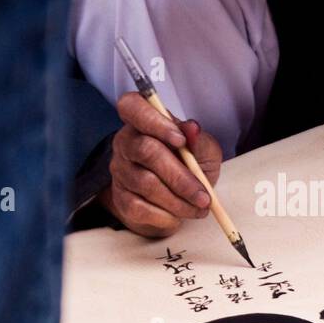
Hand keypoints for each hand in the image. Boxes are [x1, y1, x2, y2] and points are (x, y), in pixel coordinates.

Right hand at [99, 91, 221, 236]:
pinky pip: (140, 208)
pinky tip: (178, 216)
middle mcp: (125, 142)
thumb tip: (192, 128)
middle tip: (203, 196)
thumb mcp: (203, 151)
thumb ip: (199, 140)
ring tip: (198, 208)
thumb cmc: (190, 167)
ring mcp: (120, 171)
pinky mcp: (121, 198)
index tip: (181, 141)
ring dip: (178, 201)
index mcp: (143, 121)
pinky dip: (166, 216)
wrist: (179, 200)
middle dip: (180, 177)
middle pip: (146, 151)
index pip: (133, 106)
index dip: (154, 121)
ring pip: (146, 184)